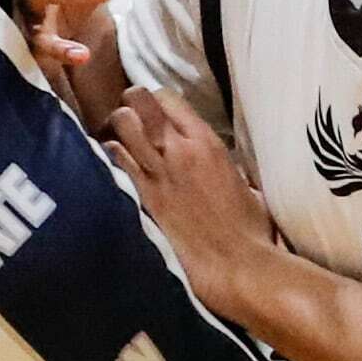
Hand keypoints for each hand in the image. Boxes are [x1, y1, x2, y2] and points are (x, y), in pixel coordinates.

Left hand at [111, 88, 286, 324]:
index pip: (166, 97)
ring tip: (123, 138)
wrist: (235, 263)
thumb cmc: (249, 228)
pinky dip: (112, 154)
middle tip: (135, 120)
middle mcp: (178, 149)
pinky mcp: (142, 196)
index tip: (158, 114)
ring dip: (118, 127)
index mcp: (206, 142)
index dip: (157, 102)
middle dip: (132, 105)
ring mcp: (157, 171)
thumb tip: (214, 159)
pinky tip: (118, 163)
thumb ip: (221, 162)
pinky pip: (116, 158)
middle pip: (137, 100)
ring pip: (121, 123)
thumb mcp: (242, 181)